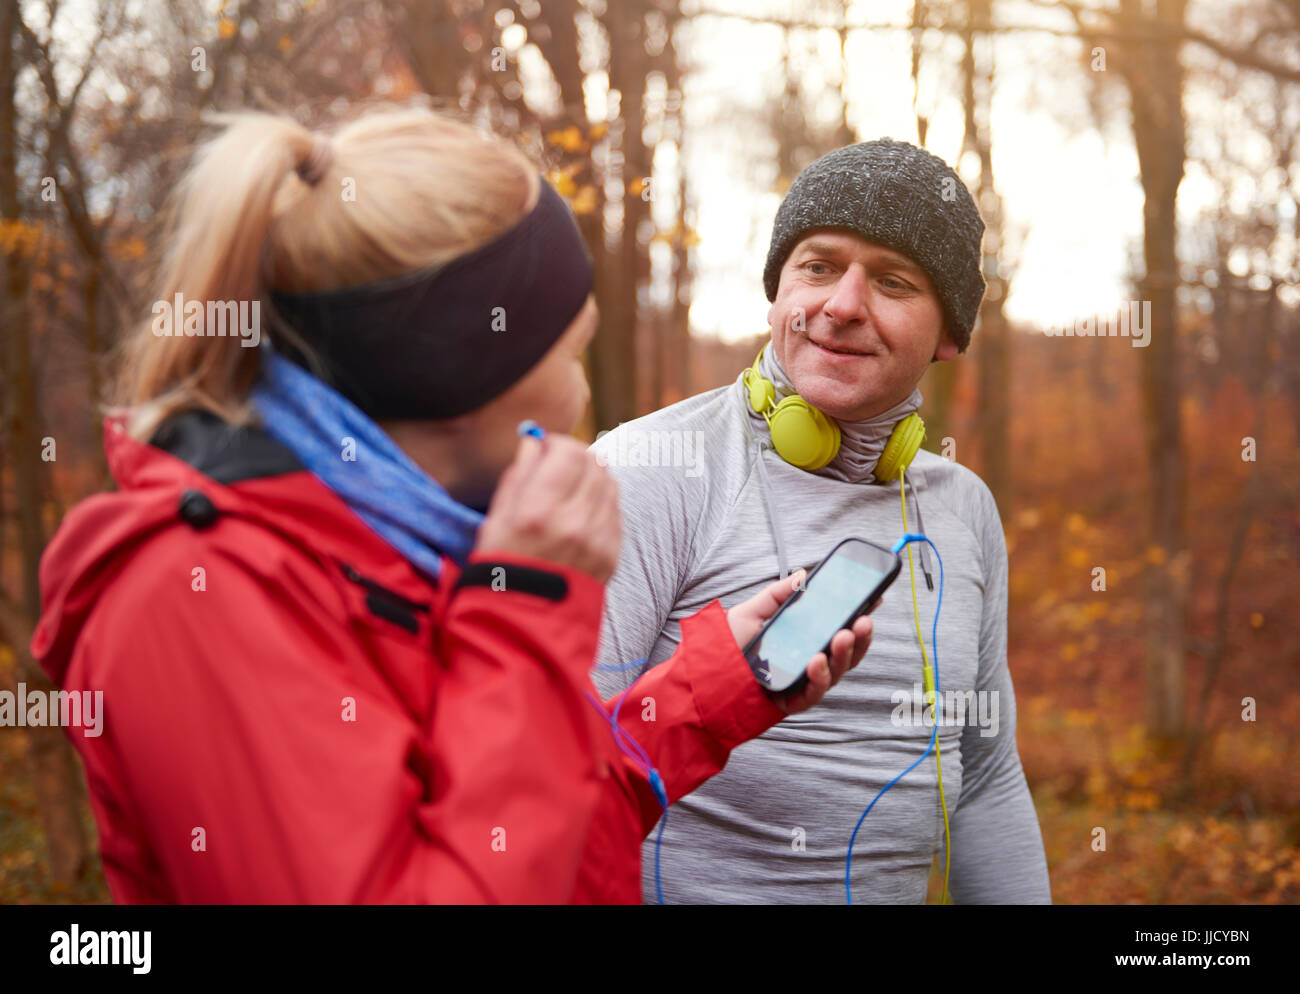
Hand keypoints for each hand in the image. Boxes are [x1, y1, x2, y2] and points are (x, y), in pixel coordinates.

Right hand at [474, 433, 621, 582]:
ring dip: (591, 478)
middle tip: (560, 467)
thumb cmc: (500, 568)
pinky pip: (616, 510)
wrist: (523, 623)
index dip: (557, 443)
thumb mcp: (494, 521)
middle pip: (593, 463)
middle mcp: (573, 524)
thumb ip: (518, 476)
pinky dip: (601, 503)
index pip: (568, 452)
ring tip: (570, 492)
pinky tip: (581, 514)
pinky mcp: (611, 555)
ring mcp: (597, 541)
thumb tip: (534, 441)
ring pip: (609, 483)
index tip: (546, 449)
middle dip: (576, 457)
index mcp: (537, 512)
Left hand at [724, 570, 876, 716]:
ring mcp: (803, 682)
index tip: (873, 598)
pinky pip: (813, 692)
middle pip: (847, 652)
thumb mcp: (752, 612)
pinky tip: (817, 660)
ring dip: (844, 654)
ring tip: (843, 636)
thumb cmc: (729, 646)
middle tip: (863, 620)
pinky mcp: (792, 701)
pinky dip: (819, 677)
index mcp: (806, 639)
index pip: (840, 627)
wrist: (703, 677)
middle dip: (860, 636)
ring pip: (836, 672)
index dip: (859, 614)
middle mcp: (810, 661)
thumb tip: (804, 574)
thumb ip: (778, 595)